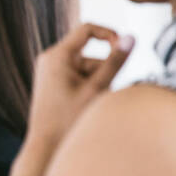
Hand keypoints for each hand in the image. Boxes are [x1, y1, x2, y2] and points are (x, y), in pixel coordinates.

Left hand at [27, 23, 133, 152]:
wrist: (45, 146)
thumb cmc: (66, 120)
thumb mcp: (96, 88)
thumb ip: (115, 62)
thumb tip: (130, 38)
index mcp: (57, 56)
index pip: (87, 29)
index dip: (109, 34)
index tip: (124, 47)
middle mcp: (51, 60)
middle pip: (91, 56)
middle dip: (104, 73)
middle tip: (102, 95)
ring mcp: (52, 73)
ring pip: (88, 70)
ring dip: (99, 84)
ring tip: (90, 105)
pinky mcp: (55, 84)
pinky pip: (80, 79)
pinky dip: (89, 90)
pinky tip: (84, 107)